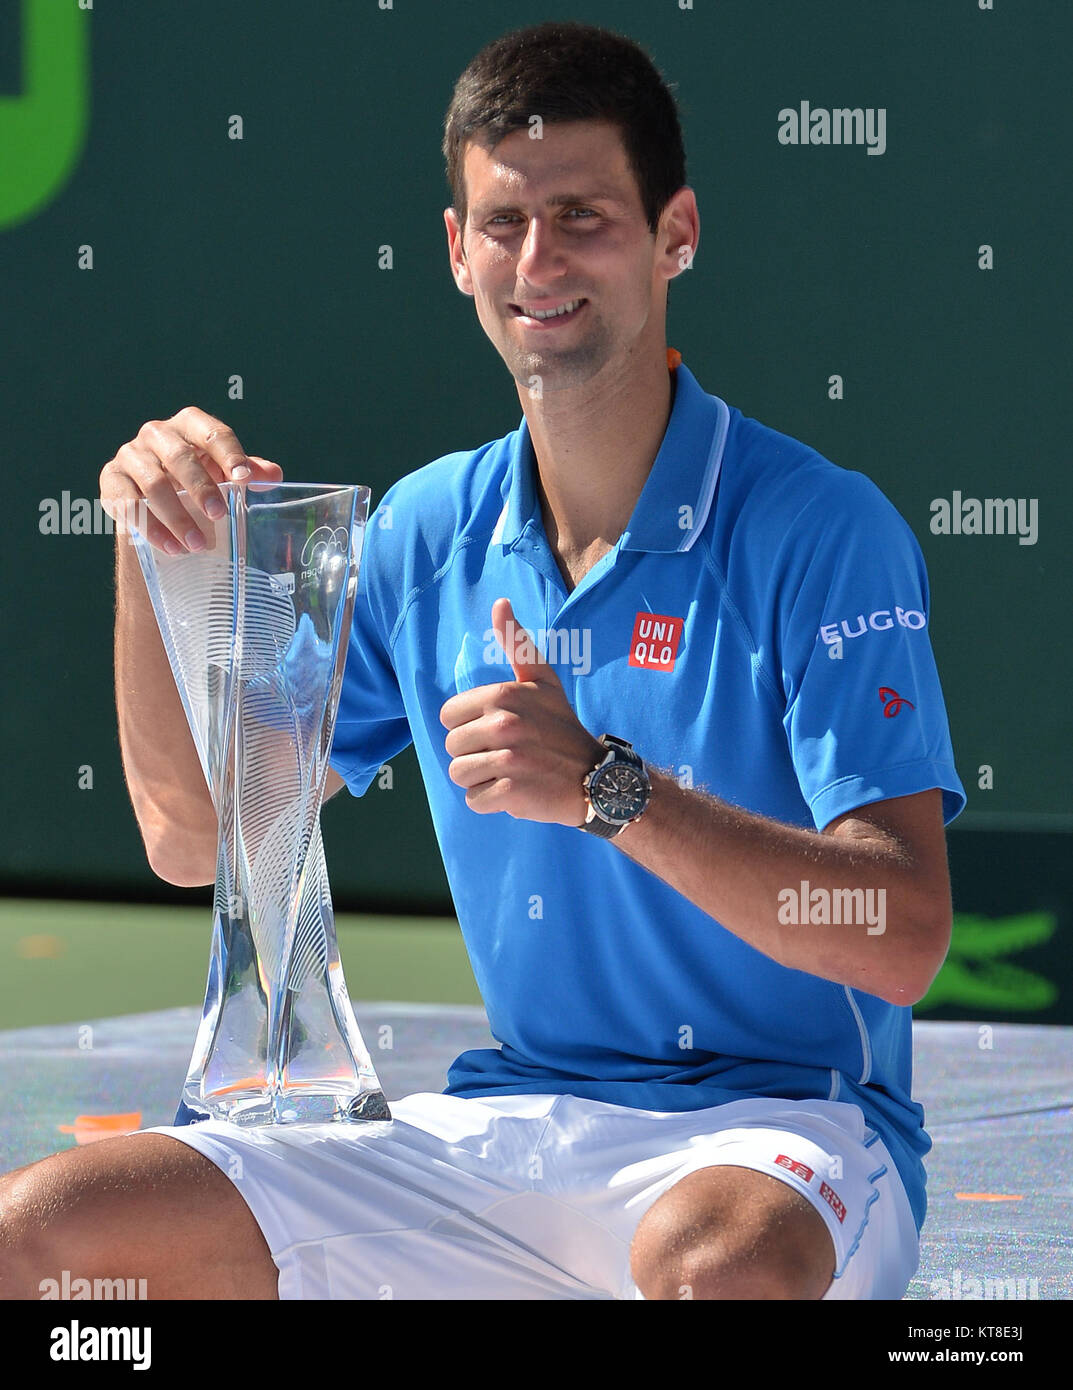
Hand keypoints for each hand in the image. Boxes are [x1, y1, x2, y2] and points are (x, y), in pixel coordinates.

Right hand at [99, 405, 282, 552]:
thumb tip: (275, 476)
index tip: (244, 479)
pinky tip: (170, 547)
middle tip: (220, 515)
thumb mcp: (223, 473)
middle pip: (180, 457)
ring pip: (153, 482)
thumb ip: (248, 471)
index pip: (212, 433)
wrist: (152, 496)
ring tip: (197, 544)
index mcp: (190, 426)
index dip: (230, 454)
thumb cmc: (197, 479)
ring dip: (176, 516)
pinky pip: (128, 503)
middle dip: (201, 487)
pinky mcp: (112, 479)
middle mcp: (157, 434)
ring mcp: (131, 455)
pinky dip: (150, 528)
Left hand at [439, 597, 602, 823]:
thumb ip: (517, 644)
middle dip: (473, 754)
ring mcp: (508, 760)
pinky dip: (490, 801)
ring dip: (479, 779)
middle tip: (506, 755)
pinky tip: (514, 792)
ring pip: (459, 774)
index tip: (496, 731)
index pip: (447, 716)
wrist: (596, 777)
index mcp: (502, 697)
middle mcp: (503, 725)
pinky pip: (474, 801)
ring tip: (507, 773)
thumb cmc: (561, 727)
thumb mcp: (542, 681)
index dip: (468, 726)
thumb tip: (500, 602)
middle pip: (452, 747)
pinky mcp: (512, 793)